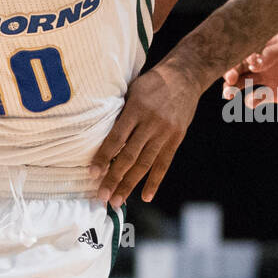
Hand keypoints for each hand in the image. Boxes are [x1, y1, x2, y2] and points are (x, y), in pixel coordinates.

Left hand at [91, 61, 200, 205]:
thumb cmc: (151, 83)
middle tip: (102, 196)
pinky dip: (155, 181)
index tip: (92, 173)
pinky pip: (164, 164)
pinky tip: (146, 196)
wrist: (185, 76)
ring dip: (129, 184)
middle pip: (129, 155)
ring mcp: (165, 133)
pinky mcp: (176, 139)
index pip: (116, 138)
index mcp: (136, 109)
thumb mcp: (132, 91)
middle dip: (114, 178)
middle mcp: (151, 123)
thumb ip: (120, 113)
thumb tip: (99, 137)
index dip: (103, 157)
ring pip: (145, 164)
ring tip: (117, 201)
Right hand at [222, 33, 277, 106]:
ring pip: (242, 83)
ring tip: (228, 94)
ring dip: (231, 88)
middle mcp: (266, 61)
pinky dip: (251, 101)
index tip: (249, 64)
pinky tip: (254, 102)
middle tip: (230, 79)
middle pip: (240, 67)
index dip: (240, 57)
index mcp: (269, 45)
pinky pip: (256, 99)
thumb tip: (253, 63)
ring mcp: (269, 78)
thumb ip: (275, 52)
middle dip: (230, 72)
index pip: (247, 49)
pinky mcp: (275, 95)